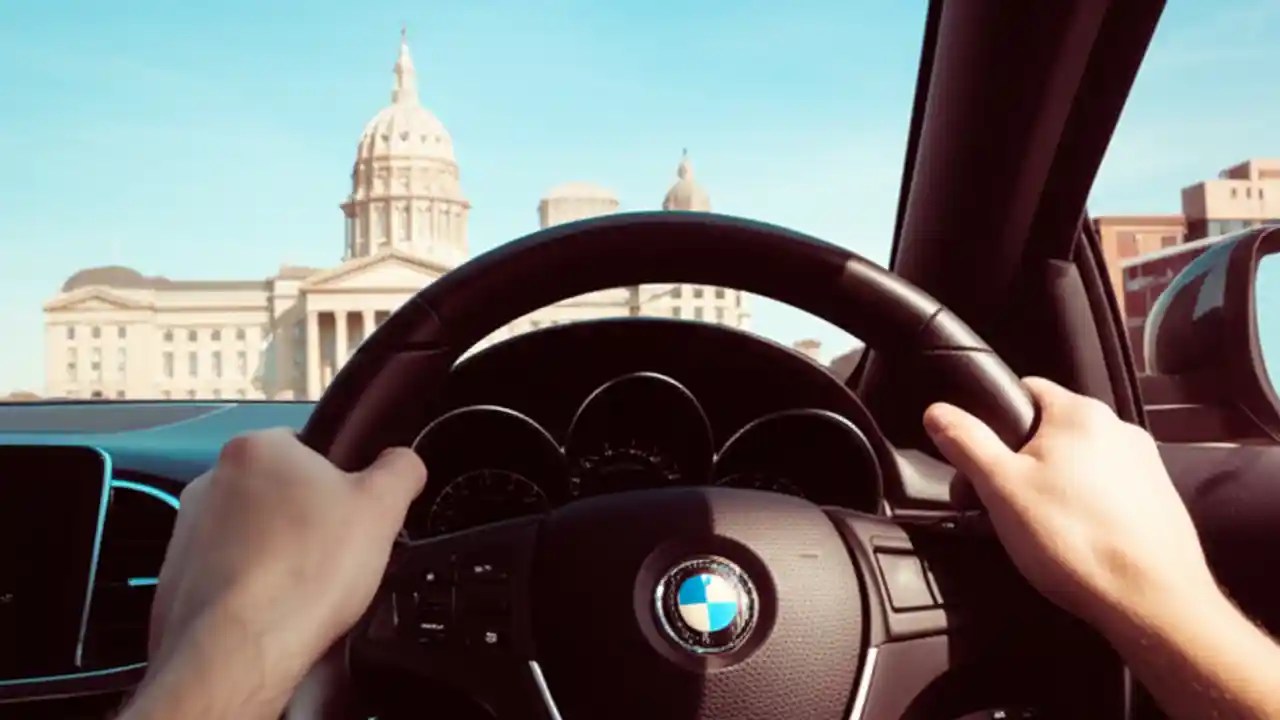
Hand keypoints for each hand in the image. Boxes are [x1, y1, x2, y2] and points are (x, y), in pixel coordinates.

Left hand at [140, 429, 425, 714]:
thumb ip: (400, 470)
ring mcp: (186, 531)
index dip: (338, 481)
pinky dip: (250, 589)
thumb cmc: (304, 574)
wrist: (237, 651)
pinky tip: (274, 610)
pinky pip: (227, 575)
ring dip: (277, 554)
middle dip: (305, 519)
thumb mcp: (382, 507)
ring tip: (304, 589)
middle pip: (277, 491)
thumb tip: (403, 463)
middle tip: (334, 553)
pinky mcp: (174, 578)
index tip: (351, 515)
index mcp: (258, 448)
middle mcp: (211, 481)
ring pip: (251, 534)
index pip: (307, 446)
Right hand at [922, 377, 1214, 631]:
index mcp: (1079, 412)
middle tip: (1002, 503)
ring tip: (1039, 528)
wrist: (1152, 601)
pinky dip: (1087, 506)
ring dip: (1056, 484)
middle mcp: (1119, 427)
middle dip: (1022, 461)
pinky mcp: (1160, 499)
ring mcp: (1146, 463)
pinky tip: (1077, 540)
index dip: (994, 421)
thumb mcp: (1001, 489)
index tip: (981, 459)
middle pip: (1052, 431)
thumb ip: (967, 443)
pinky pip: (1109, 490)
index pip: (1025, 390)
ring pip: (1081, 462)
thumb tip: (937, 411)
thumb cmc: (1073, 538)